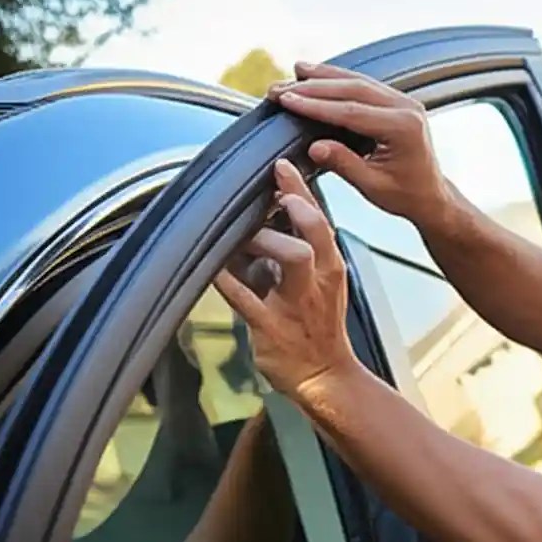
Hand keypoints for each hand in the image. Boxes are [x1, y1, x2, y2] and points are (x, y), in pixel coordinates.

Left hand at [214, 159, 363, 401]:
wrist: (325, 375)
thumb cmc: (316, 327)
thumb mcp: (317, 284)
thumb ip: (295, 252)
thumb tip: (263, 222)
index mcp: (330, 267)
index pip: (321, 219)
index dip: (301, 190)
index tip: (281, 166)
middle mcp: (319, 279)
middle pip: (316, 230)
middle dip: (296, 204)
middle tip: (273, 192)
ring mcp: (298, 302)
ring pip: (292, 256)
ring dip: (264, 239)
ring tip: (243, 234)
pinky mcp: (274, 326)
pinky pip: (248, 298)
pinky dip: (228, 280)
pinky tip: (212, 267)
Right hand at [268, 62, 447, 220]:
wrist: (431, 196)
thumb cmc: (406, 196)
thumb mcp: (372, 186)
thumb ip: (344, 164)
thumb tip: (313, 147)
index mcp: (403, 128)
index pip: (351, 111)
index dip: (315, 105)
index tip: (286, 100)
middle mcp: (406, 108)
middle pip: (353, 89)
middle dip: (313, 86)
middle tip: (281, 87)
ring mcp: (405, 102)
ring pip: (359, 81)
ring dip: (325, 76)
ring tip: (296, 71)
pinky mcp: (399, 102)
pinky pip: (366, 85)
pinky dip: (340, 80)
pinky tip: (320, 76)